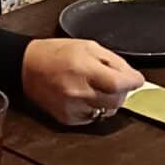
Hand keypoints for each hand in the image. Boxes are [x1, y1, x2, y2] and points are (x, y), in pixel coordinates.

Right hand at [21, 38, 144, 124]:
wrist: (27, 66)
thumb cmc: (56, 53)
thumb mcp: (88, 46)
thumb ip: (113, 61)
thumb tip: (131, 75)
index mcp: (85, 69)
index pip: (121, 83)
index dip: (134, 81)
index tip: (137, 80)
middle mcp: (79, 91)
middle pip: (117, 100)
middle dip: (122, 91)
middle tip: (114, 81)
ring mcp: (73, 107)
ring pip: (107, 111)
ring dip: (109, 100)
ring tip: (97, 87)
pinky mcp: (67, 119)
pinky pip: (92, 117)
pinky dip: (94, 108)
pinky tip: (84, 95)